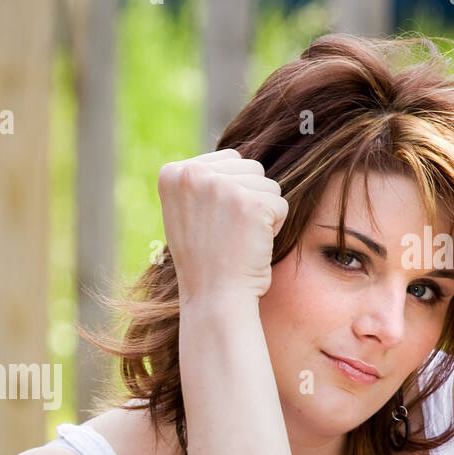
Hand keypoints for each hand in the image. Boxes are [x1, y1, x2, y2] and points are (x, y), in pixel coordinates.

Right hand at [157, 148, 287, 301]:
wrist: (213, 297)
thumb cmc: (204, 260)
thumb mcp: (186, 212)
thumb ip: (201, 182)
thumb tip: (234, 157)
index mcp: (172, 174)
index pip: (228, 161)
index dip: (229, 194)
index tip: (211, 224)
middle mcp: (193, 174)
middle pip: (249, 167)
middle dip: (247, 200)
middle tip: (226, 233)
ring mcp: (221, 187)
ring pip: (267, 184)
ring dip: (261, 213)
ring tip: (237, 239)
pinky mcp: (251, 203)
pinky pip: (280, 204)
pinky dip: (273, 227)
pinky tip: (251, 245)